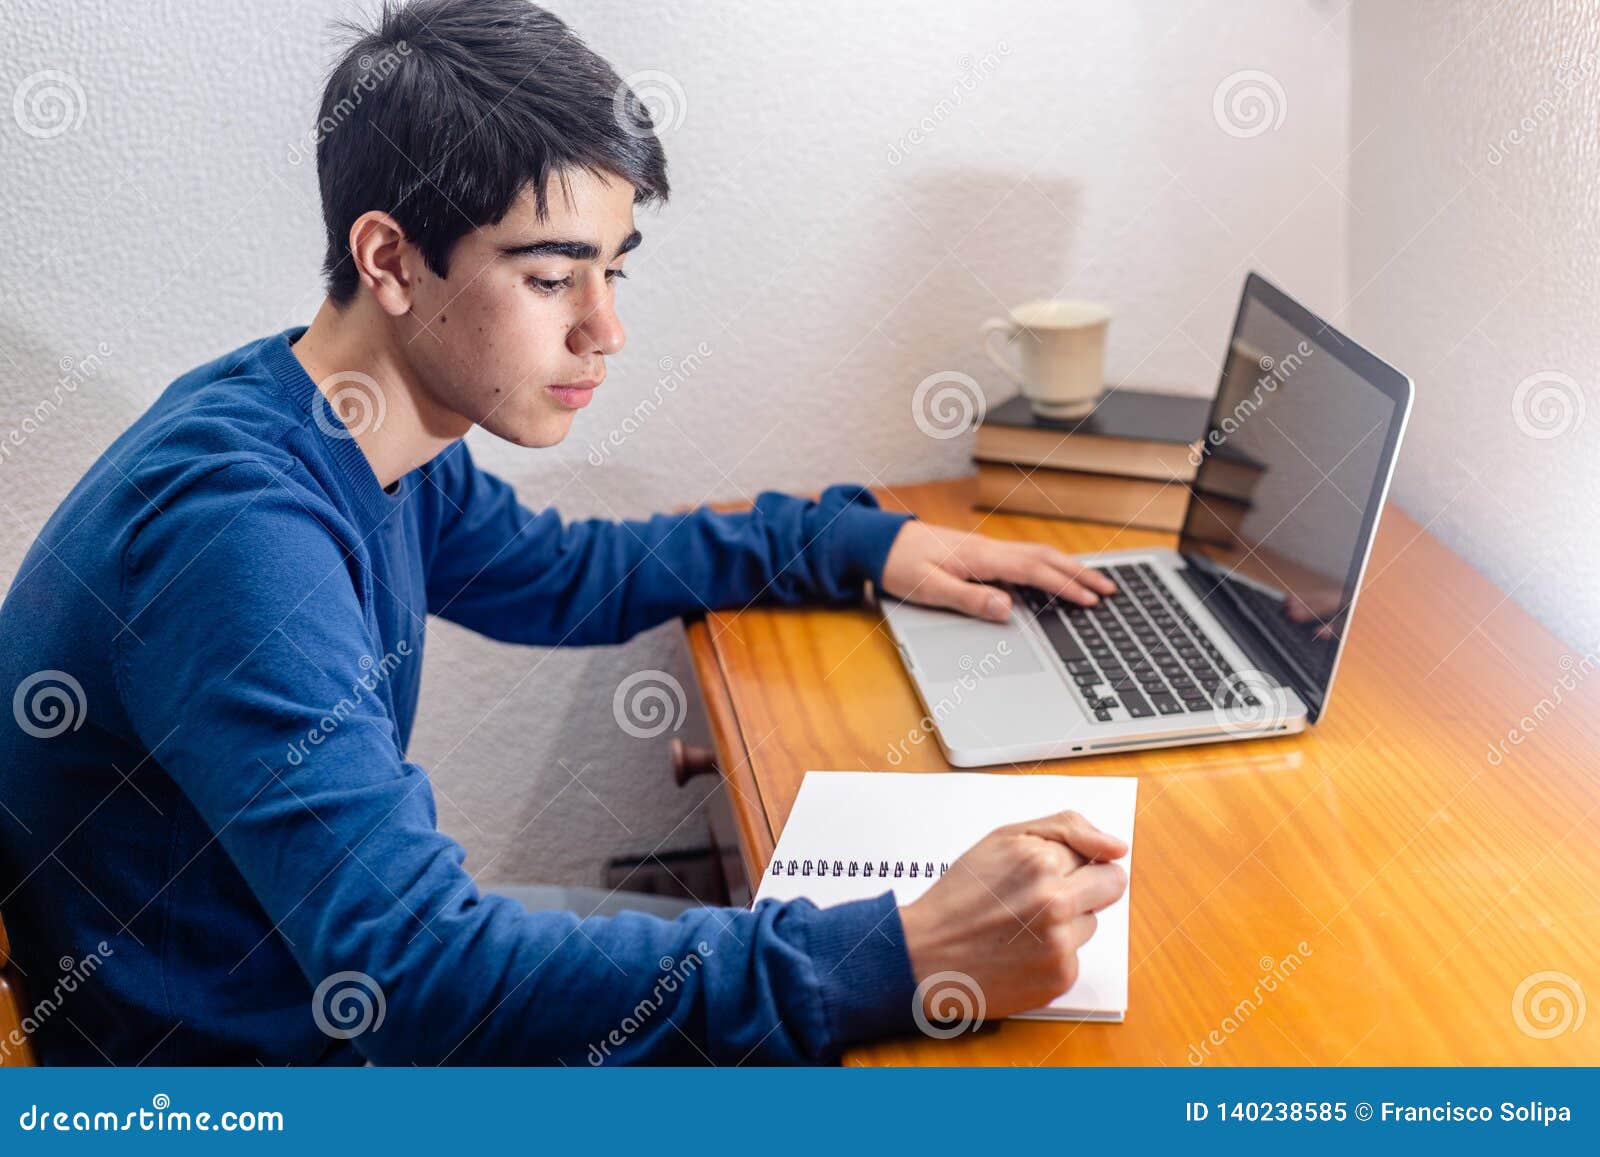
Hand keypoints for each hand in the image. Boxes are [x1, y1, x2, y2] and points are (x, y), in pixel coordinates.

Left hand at [879, 521, 1115, 621]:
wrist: (875, 541)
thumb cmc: (898, 564)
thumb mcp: (928, 588)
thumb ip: (968, 599)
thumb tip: (1007, 608)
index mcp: (981, 557)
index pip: (1034, 570)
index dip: (1066, 586)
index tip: (1092, 600)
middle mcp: (988, 549)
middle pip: (1044, 558)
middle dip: (1079, 574)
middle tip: (1110, 590)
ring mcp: (985, 549)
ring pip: (1036, 555)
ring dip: (1067, 568)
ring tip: (1092, 582)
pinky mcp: (978, 552)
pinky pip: (1022, 557)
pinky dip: (1046, 565)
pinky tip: (1052, 576)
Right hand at [898, 811, 1129, 1023]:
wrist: (924, 954)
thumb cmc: (961, 895)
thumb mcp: (1003, 839)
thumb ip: (1066, 828)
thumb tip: (1118, 847)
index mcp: (1041, 860)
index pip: (1099, 855)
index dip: (1070, 862)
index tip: (1043, 872)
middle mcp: (1055, 902)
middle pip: (1112, 886)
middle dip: (1087, 887)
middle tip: (1047, 897)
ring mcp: (1060, 944)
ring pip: (1091, 923)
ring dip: (1066, 923)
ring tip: (1020, 926)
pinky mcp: (1059, 977)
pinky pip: (1076, 956)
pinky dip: (1053, 954)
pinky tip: (1019, 952)